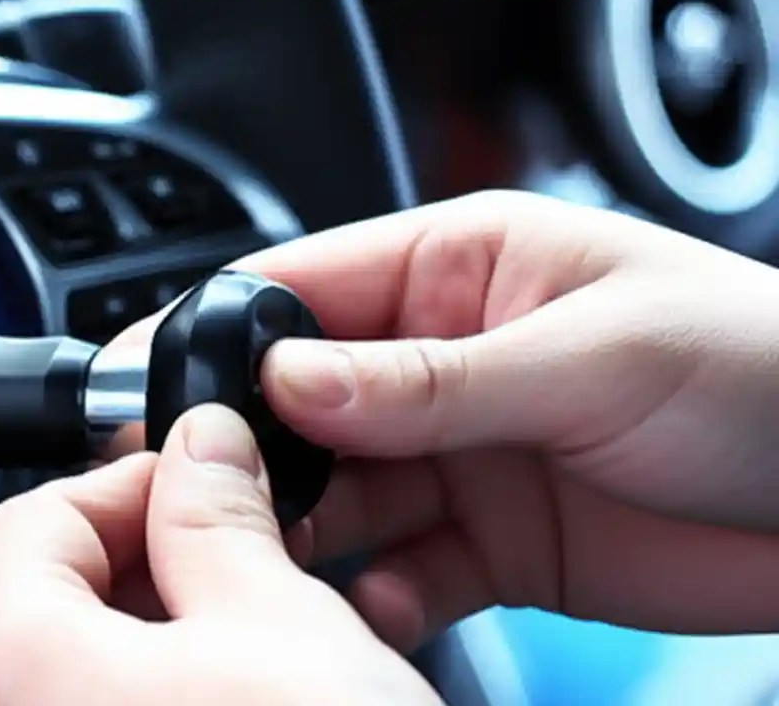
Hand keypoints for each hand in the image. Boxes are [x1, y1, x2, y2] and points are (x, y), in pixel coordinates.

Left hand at [0, 405, 440, 705]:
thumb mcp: (280, 624)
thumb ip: (220, 512)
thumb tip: (202, 443)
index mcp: (15, 655)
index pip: (37, 509)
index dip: (133, 472)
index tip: (206, 473)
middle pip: (50, 583)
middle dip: (152, 545)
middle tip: (240, 540)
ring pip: (81, 653)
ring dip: (166, 615)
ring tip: (260, 618)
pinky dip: (163, 678)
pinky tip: (246, 684)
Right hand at [223, 191, 778, 649]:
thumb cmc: (758, 370)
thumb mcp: (587, 358)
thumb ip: (427, 379)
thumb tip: (287, 381)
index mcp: (461, 269)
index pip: (306, 287)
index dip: (223, 335)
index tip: (158, 389)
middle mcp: (446, 359)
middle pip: (305, 402)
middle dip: (253, 449)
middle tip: (208, 496)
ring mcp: (464, 453)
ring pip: (343, 493)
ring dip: (308, 530)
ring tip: (281, 564)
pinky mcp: (491, 540)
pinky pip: (403, 569)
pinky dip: (378, 595)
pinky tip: (377, 607)